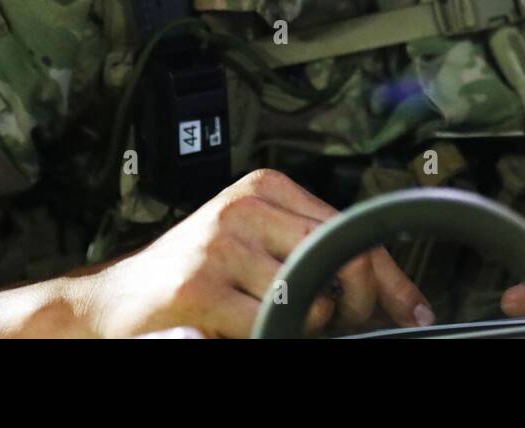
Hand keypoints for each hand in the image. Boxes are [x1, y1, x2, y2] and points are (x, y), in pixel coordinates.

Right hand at [84, 168, 433, 337]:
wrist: (111, 303)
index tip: (414, 308)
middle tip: (355, 325)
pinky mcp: (200, 290)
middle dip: (360, 302)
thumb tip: (382, 288)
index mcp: (263, 188)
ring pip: (307, 296)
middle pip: (338, 255)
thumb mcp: (253, 244)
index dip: (389, 275)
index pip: (350, 227)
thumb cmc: (192, 275)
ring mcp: (220, 247)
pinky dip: (273, 336)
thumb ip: (308, 250)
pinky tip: (256, 332)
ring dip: (312, 325)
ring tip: (293, 327)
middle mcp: (243, 209)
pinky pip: (267, 325)